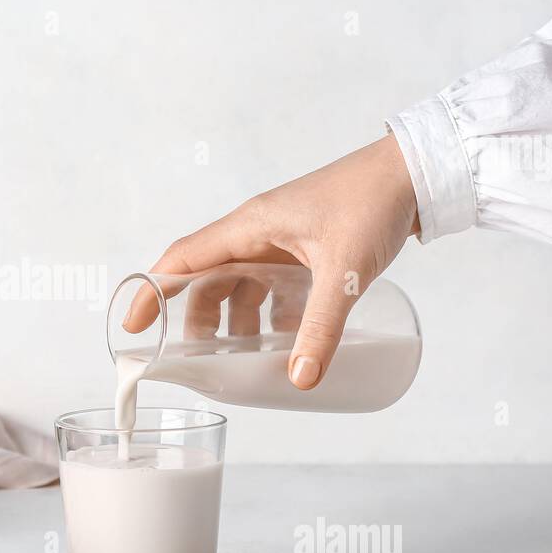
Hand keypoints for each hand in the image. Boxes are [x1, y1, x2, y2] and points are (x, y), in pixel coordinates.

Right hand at [125, 134, 418, 388]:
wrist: (416, 173)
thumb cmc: (373, 204)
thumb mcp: (344, 273)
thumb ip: (321, 328)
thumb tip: (300, 379)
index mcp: (249, 226)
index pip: (183, 260)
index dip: (153, 292)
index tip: (135, 326)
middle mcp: (257, 230)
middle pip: (208, 279)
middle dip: (200, 320)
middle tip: (201, 360)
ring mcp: (281, 237)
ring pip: (241, 284)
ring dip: (238, 320)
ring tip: (244, 357)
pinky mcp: (305, 246)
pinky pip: (273, 283)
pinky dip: (272, 312)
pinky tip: (288, 338)